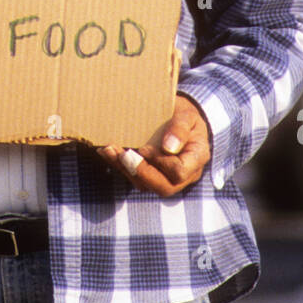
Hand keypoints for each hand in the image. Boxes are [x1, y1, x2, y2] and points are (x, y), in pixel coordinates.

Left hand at [96, 94, 210, 197]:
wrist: (179, 117)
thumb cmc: (185, 115)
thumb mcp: (188, 115)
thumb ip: (181, 128)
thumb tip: (169, 148)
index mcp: (196, 160)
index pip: (179, 172)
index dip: (160, 162)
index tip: (145, 147)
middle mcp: (183, 176)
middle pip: (163, 187)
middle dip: (140, 172)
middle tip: (123, 155)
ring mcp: (166, 178)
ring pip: (145, 185)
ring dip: (125, 169)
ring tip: (109, 150)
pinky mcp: (150, 175)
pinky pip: (134, 177)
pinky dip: (118, 165)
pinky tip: (106, 150)